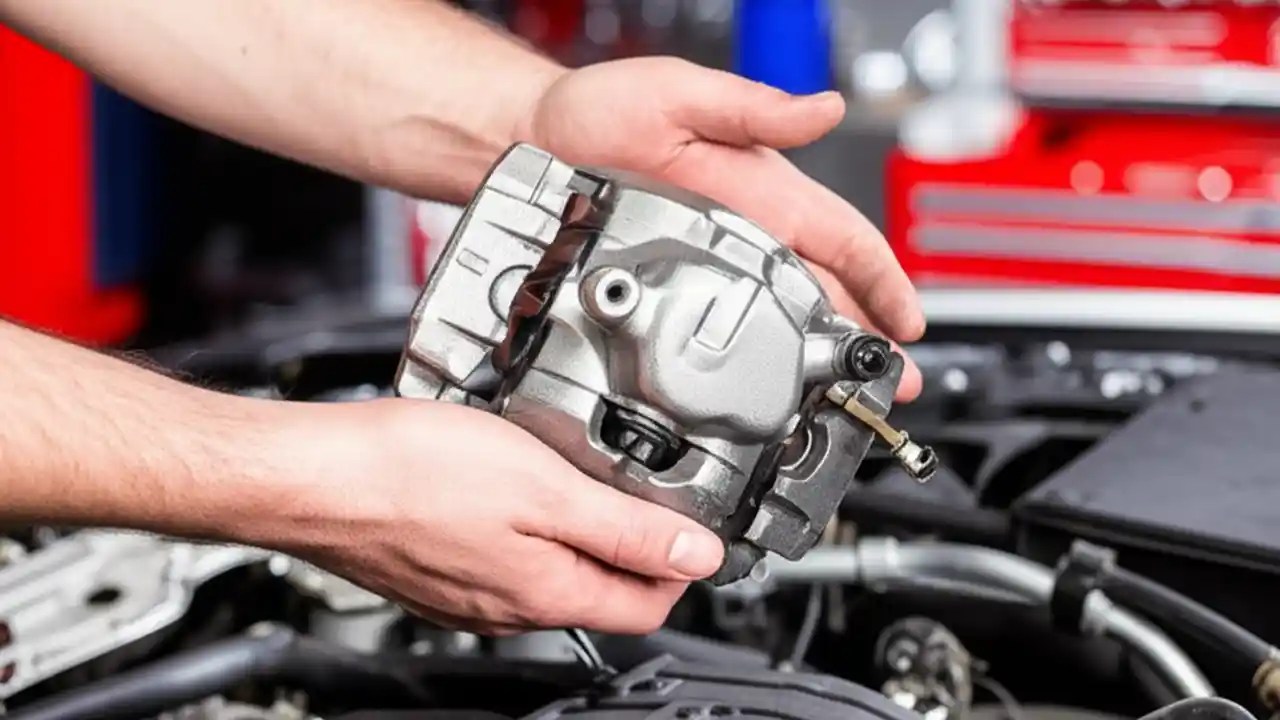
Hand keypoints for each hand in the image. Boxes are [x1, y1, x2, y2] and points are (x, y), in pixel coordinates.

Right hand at [269, 399, 724, 635]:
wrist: (315, 475)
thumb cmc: (411, 473)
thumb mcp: (545, 487)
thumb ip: (628, 527)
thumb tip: (697, 555)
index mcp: (547, 592)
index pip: (649, 604)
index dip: (680, 560)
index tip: (683, 518)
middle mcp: (509, 608)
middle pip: (601, 587)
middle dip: (629, 540)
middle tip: (628, 481)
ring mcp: (469, 594)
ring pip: (551, 570)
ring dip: (575, 526)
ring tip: (565, 470)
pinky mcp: (436, 570)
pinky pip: (504, 556)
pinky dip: (523, 523)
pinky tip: (506, 479)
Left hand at [522, 57, 924, 399]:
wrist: (530, 143)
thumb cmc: (599, 112)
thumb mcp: (678, 96)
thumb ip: (750, 109)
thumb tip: (823, 109)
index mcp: (763, 191)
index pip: (844, 239)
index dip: (883, 281)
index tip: (908, 322)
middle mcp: (748, 232)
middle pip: (825, 293)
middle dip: (865, 339)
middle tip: (893, 386)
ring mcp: (713, 264)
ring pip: (783, 318)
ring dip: (820, 358)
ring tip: (844, 400)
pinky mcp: (676, 286)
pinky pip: (728, 326)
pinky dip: (758, 357)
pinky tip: (769, 385)